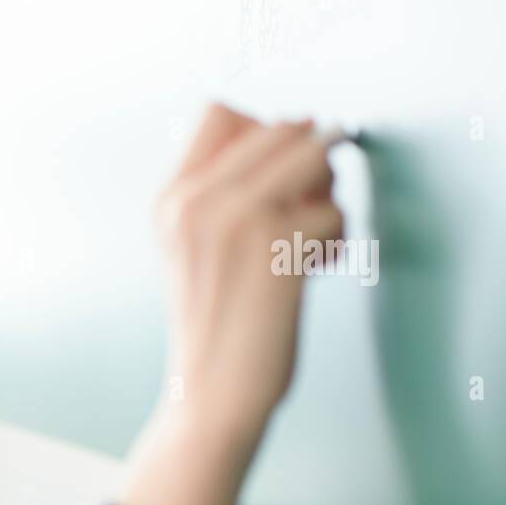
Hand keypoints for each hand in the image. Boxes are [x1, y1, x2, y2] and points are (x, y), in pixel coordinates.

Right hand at [155, 103, 341, 438]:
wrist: (209, 393)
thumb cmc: (216, 327)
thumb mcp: (195, 248)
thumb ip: (223, 193)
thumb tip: (302, 132)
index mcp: (170, 198)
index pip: (223, 111)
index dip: (265, 133)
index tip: (277, 173)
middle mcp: (195, 199)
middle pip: (281, 126)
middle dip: (309, 160)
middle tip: (304, 208)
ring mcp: (235, 216)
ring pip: (315, 157)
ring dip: (327, 196)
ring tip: (309, 242)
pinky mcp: (277, 241)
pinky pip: (334, 209)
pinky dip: (335, 241)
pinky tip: (311, 272)